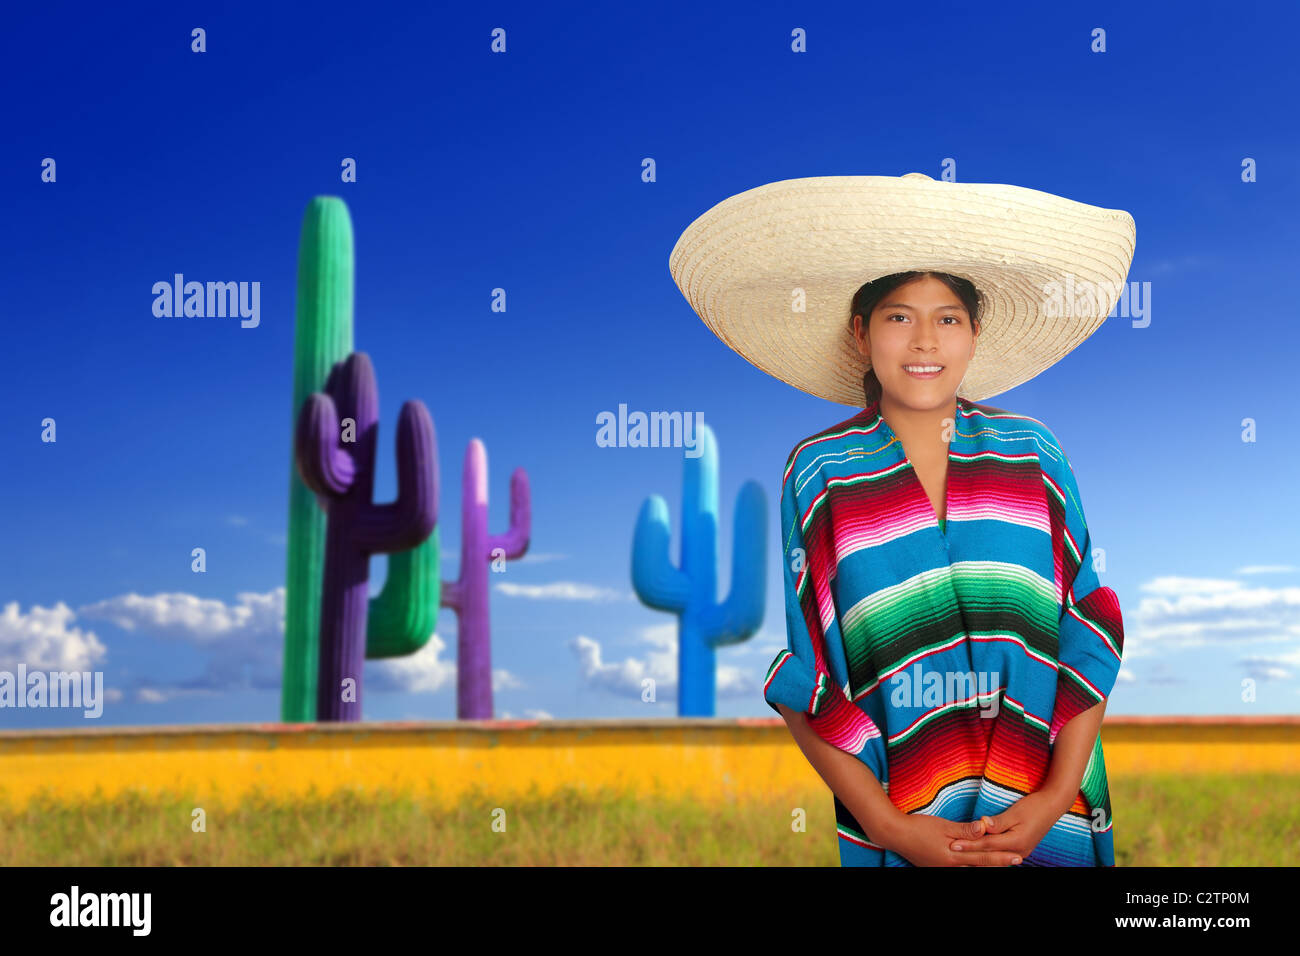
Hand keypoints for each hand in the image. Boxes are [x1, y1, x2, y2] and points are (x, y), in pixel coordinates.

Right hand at [887, 813, 1022, 866]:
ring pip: (970, 870)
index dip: (1001, 858)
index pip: (983, 858)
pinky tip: (977, 865)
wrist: (896, 835)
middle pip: (980, 868)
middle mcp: (950, 867)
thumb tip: (984, 828)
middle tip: (1017, 862)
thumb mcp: (943, 826)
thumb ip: (965, 830)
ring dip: (987, 867)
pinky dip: (972, 867)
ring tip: (1001, 865)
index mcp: (953, 856)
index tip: (1017, 857)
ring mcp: (943, 869)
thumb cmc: (918, 827)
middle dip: (998, 865)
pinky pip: (960, 870)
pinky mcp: (938, 868)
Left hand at [947, 790, 1068, 865]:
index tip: (952, 844)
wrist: (1053, 807)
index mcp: (1017, 842)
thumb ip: (998, 822)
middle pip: (989, 854)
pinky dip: (989, 855)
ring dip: (978, 856)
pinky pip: (1001, 855)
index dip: (969, 844)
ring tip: (961, 856)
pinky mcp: (1021, 849)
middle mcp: (1019, 851)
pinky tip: (978, 856)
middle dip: (970, 853)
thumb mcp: (1015, 812)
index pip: (987, 845)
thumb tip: (982, 825)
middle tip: (951, 851)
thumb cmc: (1034, 806)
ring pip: (995, 857)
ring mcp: (1021, 852)